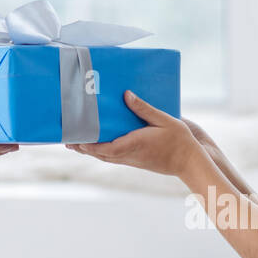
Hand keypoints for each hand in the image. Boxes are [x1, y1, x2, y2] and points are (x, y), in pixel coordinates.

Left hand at [67, 90, 202, 176]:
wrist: (191, 162)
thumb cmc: (179, 141)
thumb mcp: (164, 120)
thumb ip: (144, 108)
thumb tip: (126, 95)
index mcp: (134, 145)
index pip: (104, 147)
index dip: (87, 144)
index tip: (74, 139)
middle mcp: (129, 155)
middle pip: (99, 153)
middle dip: (82, 147)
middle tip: (67, 139)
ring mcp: (132, 160)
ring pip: (106, 157)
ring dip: (90, 151)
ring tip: (76, 142)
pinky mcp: (136, 161)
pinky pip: (114, 157)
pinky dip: (102, 152)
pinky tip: (98, 146)